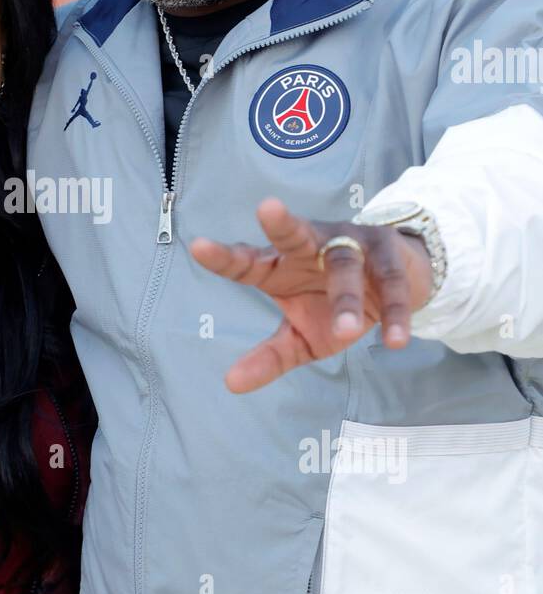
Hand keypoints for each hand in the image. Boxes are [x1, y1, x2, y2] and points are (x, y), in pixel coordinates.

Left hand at [190, 197, 433, 393]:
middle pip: (295, 233)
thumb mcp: (301, 337)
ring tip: (348, 332)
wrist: (397, 282)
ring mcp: (352, 244)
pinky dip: (395, 312)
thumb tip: (231, 384)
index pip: (248, 261)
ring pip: (345, 264)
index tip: (197, 247)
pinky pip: (392, 282)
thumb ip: (270, 357)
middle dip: (282, 223)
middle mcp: (312, 246)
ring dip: (346, 298)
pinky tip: (395, 340)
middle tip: (267, 208)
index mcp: (281, 265)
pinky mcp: (389, 254)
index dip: (224, 256)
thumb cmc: (335, 306)